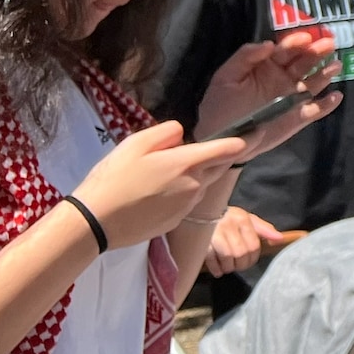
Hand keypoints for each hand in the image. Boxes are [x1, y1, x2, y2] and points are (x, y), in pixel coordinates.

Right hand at [70, 123, 246, 249]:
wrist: (95, 222)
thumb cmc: (113, 178)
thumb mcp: (135, 143)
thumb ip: (166, 132)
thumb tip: (182, 135)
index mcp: (188, 163)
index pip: (229, 148)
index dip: (246, 138)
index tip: (257, 131)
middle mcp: (195, 185)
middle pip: (217, 166)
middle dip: (213, 156)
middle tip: (188, 152)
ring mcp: (188, 206)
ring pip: (202, 183)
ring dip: (194, 175)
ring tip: (160, 174)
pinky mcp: (177, 220)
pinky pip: (188, 201)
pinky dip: (181, 193)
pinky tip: (154, 194)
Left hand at [193, 28, 344, 156]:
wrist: (220, 139)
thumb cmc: (220, 105)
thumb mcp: (225, 77)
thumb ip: (245, 57)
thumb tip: (269, 44)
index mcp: (268, 65)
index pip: (286, 50)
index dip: (296, 42)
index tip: (306, 38)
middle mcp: (285, 78)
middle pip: (305, 62)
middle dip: (317, 51)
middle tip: (329, 44)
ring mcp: (294, 97)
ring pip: (315, 82)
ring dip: (326, 73)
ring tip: (335, 66)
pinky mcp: (299, 117)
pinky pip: (317, 109)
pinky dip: (327, 104)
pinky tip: (335, 97)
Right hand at [204, 205, 297, 277]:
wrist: (201, 213)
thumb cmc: (229, 219)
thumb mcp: (248, 220)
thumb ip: (264, 229)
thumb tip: (280, 239)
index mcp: (242, 219)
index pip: (253, 245)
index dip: (253, 258)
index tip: (249, 261)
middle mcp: (228, 225)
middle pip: (241, 253)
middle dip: (241, 264)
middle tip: (238, 266)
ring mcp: (213, 233)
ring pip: (227, 258)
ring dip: (229, 267)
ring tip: (228, 266)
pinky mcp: (201, 242)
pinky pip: (211, 260)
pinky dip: (216, 269)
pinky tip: (218, 270)